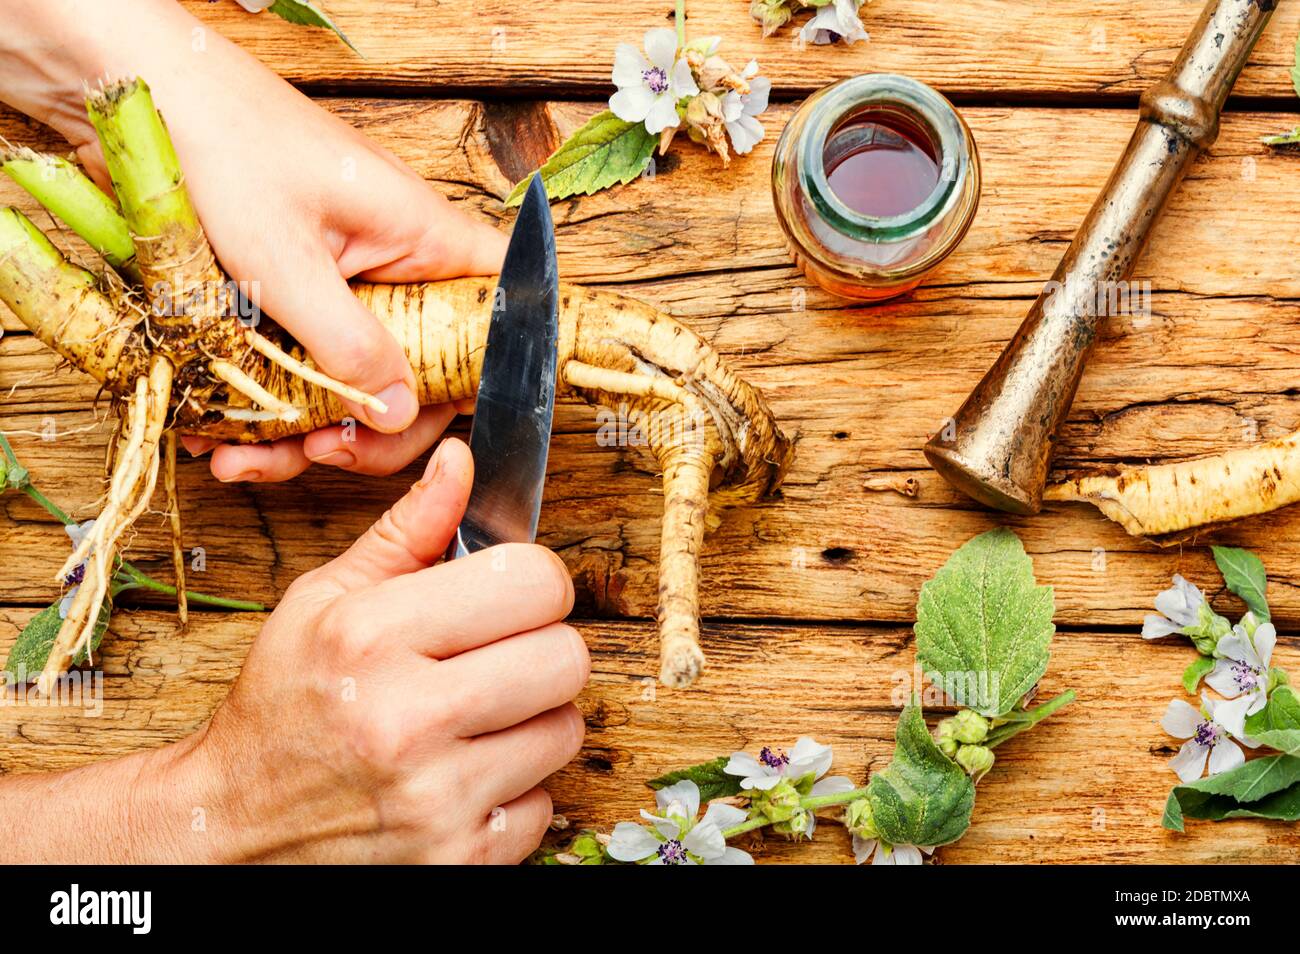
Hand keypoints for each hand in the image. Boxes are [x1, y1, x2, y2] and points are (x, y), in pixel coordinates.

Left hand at [0, 0, 506, 479]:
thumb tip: (397, 413)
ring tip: (248, 456)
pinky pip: (304, 369)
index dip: (494, 372)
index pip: (503, 307)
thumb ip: (347, 342)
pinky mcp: (294, 301)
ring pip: (359, 381)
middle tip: (324, 454)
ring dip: (308, 431)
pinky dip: (268, 409)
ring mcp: (345, 286)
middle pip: (427, 370)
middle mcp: (395, 265)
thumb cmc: (222, 144)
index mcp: (421, 238)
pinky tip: (224, 433)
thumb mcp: (284, 258)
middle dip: (376, 429)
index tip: (438, 423)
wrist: (132, 92)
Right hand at [189, 438, 585, 861]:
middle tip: (496, 656)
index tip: (510, 592)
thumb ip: (405, 532)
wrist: (231, 826)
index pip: (535, 582)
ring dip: (531, 719)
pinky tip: (463, 774)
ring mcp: (435, 798)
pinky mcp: (457, 859)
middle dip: (540, 648)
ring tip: (474, 718)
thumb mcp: (322, 601)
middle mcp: (406, 719)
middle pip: (568, 656)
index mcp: (373, 637)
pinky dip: (514, 789)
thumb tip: (461, 462)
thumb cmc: (281, 706)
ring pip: (566, 729)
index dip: (533, 580)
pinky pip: (543, 804)